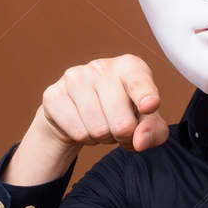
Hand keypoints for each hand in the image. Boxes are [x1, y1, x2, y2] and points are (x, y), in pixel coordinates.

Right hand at [5, 55, 168, 184]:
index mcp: (130, 66)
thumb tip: (139, 140)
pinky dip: (84, 138)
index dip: (146, 96)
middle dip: (124, 137)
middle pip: (122, 123)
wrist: (79, 113)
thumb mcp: (147, 122)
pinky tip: (84, 125)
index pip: (139, 82)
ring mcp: (75, 77)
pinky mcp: (53, 94)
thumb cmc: (122, 113)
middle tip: (120, 129)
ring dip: (104, 138)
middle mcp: (102, 67)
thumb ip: (153, 131)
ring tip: (102, 125)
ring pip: (99, 130)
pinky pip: (78, 132)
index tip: (150, 106)